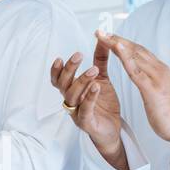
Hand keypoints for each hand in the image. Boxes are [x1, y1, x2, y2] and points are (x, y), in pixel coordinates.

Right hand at [52, 39, 123, 159]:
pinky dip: (89, 98)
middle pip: (63, 85)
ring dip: (81, 81)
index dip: (56, 70)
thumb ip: (100, 60)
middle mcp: (72, 101)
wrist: (112, 130)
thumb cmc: (104, 105)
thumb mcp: (102, 79)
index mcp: (72, 91)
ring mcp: (77, 113)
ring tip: (93, 70)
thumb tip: (102, 39)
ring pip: (72, 96)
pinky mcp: (87, 123)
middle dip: (69, 69)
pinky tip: (96, 87)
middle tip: (79, 55)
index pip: (58, 80)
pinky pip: (85, 110)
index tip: (60, 57)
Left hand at [99, 32, 169, 141]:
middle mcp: (159, 69)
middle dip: (116, 39)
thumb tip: (140, 70)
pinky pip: (136, 70)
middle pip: (135, 49)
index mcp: (159, 69)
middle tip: (100, 31)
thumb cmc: (167, 111)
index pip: (138, 51)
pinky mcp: (152, 89)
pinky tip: (117, 49)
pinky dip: (126, 58)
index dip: (122, 42)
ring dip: (117, 44)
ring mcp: (156, 77)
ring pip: (135, 55)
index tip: (108, 36)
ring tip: (103, 36)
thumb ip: (149, 78)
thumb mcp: (156, 90)